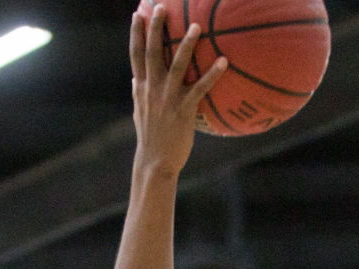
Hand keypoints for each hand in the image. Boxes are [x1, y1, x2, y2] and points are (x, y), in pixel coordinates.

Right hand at [130, 6, 226, 178]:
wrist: (155, 163)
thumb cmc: (150, 138)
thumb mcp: (139, 112)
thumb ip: (138, 93)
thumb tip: (135, 79)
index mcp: (141, 88)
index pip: (136, 54)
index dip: (136, 33)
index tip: (138, 13)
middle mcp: (152, 89)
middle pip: (153, 51)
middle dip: (156, 27)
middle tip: (162, 7)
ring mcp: (167, 98)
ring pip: (177, 65)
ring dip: (186, 44)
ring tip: (196, 26)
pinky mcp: (183, 110)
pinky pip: (200, 88)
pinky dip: (212, 74)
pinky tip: (223, 61)